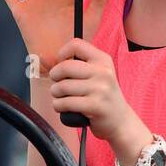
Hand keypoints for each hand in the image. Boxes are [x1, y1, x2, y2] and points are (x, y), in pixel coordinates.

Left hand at [48, 37, 143, 153]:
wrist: (121, 121)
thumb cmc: (103, 97)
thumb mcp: (95, 75)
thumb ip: (72, 65)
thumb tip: (44, 58)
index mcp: (103, 60)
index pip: (76, 45)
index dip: (61, 54)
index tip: (61, 65)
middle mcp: (103, 72)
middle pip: (65, 66)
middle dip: (55, 77)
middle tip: (58, 84)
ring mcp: (100, 89)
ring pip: (62, 86)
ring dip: (55, 94)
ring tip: (61, 98)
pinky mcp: (95, 106)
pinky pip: (65, 103)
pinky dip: (58, 106)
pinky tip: (63, 107)